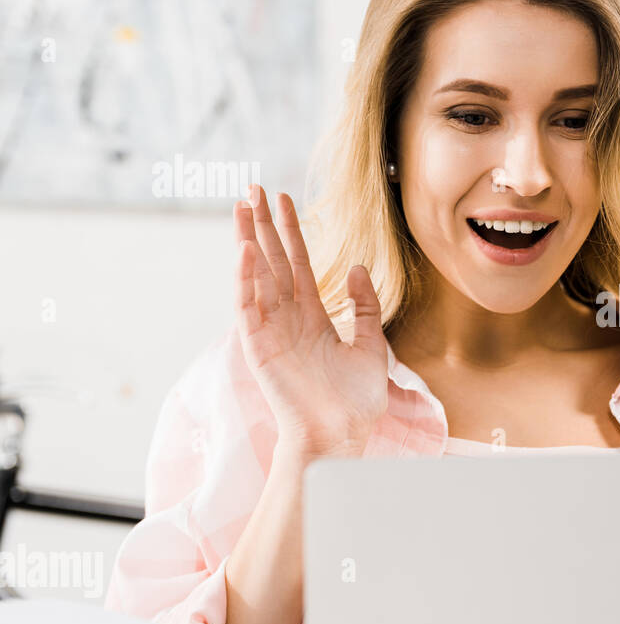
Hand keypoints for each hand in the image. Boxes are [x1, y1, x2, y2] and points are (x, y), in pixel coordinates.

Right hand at [233, 185, 388, 459]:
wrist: (343, 434)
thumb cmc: (357, 401)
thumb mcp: (372, 345)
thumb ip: (365, 306)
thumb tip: (356, 267)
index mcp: (312, 318)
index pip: (297, 264)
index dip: (291, 231)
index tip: (285, 200)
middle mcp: (288, 319)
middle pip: (271, 261)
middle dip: (263, 225)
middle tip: (254, 189)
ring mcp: (271, 331)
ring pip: (255, 276)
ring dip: (248, 241)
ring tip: (243, 206)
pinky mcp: (258, 347)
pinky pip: (248, 306)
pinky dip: (245, 278)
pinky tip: (246, 250)